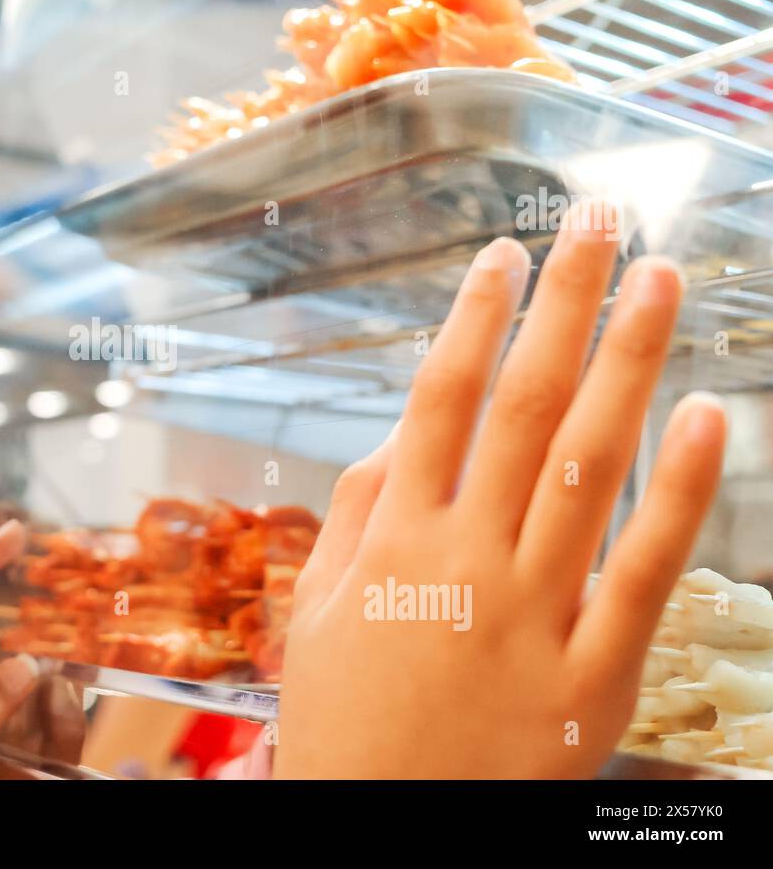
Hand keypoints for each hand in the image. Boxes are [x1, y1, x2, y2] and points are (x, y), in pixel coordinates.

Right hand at [276, 203, 726, 778]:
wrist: (387, 833)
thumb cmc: (346, 721)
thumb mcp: (318, 615)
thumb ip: (355, 516)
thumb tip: (397, 434)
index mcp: (394, 542)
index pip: (440, 401)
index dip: (474, 319)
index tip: (505, 254)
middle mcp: (465, 558)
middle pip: (524, 405)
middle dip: (565, 303)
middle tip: (600, 219)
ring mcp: (534, 611)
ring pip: (589, 464)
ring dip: (629, 361)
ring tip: (659, 279)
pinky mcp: (594, 671)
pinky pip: (646, 569)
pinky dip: (680, 490)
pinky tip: (709, 414)